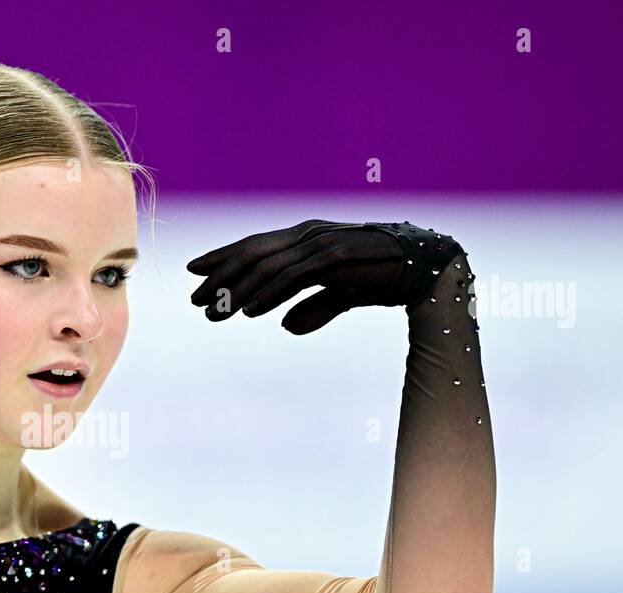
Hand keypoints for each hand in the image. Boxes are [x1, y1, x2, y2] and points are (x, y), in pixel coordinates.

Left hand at [186, 219, 465, 334]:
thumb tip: (285, 327)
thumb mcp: (342, 294)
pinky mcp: (337, 258)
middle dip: (221, 276)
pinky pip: (294, 277)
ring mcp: (323, 244)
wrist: (427, 269)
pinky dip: (268, 294)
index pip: (256, 245)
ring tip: (215, 312)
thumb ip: (314, 307)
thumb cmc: (385, 277)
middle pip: (253, 254)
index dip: (223, 257)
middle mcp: (310, 235)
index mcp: (308, 238)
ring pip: (268, 267)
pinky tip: (249, 311)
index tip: (195, 272)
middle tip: (195, 300)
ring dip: (238, 290)